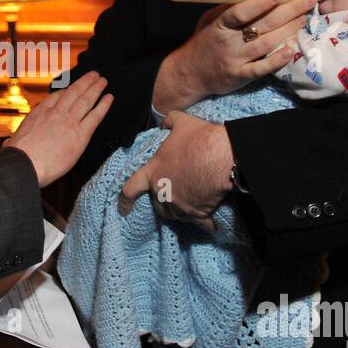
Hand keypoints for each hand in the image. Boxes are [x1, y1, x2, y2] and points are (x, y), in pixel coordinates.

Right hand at [4, 71, 112, 187]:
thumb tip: (8, 144)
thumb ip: (14, 140)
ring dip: (95, 88)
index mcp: (39, 113)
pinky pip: (95, 116)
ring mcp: (69, 122)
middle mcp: (55, 114)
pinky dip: (103, 106)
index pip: (55, 97)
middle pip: (73, 93)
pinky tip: (109, 98)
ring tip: (102, 81)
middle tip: (93, 75)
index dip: (66, 91)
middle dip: (84, 82)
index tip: (73, 88)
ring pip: (85, 100)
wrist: (25, 164)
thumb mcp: (12, 142)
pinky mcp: (80, 135)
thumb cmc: (17, 157)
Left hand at [120, 110, 233, 232]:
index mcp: (154, 172)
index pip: (131, 188)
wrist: (224, 156)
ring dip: (180, 212)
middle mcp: (163, 192)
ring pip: (175, 215)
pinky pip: (200, 224)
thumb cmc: (200, 139)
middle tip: (173, 197)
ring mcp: (180, 205)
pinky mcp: (198, 213)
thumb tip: (165, 123)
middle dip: (162, 203)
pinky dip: (205, 224)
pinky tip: (211, 225)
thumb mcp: (181, 122)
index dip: (125, 200)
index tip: (123, 208)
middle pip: (157, 205)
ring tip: (189, 206)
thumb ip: (169, 122)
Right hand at [152, 0, 316, 113]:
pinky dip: (275, 61)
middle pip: (261, 25)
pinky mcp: (240, 76)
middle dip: (287, 11)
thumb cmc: (203, 43)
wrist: (188, 74)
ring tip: (304, 18)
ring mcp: (235, 60)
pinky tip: (289, 52)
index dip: (258, 3)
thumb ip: (228, 10)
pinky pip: (260, 69)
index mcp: (219, 25)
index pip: (239, 12)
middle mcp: (228, 42)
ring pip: (265, 44)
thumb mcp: (209, 22)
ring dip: (287, 31)